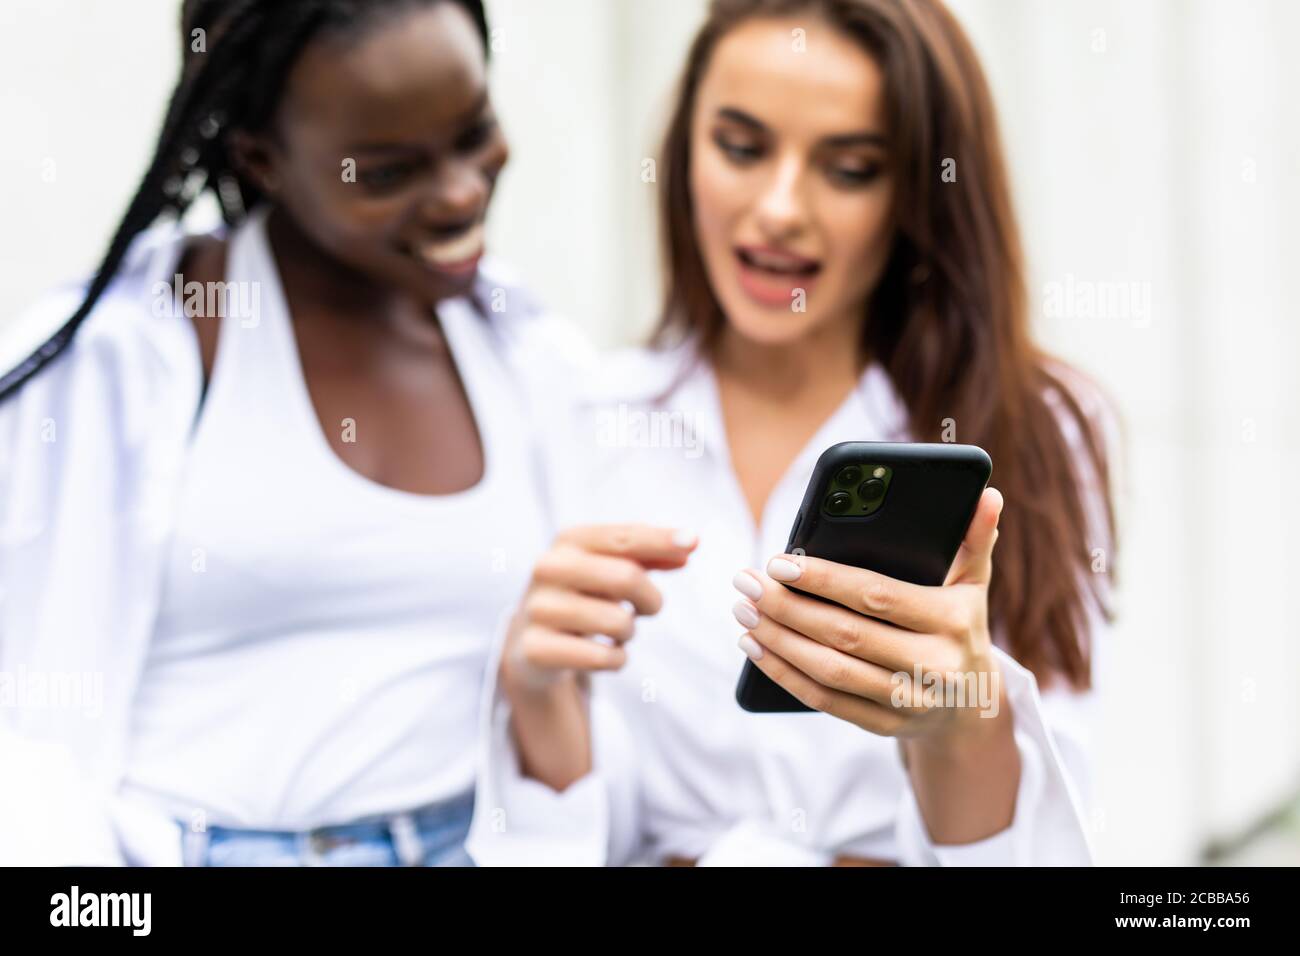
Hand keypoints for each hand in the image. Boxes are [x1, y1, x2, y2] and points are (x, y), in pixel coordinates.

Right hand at [502, 524, 696, 791]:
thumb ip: (647, 554)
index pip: (623, 536)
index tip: (695, 542)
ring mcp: (538, 609)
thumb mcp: (608, 567)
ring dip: (630, 632)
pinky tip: (604, 653)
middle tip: (649, 608)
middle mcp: (548, 568)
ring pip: (618, 622)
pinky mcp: (536, 649)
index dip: (661, 539)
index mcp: (568, 540)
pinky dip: (617, 659)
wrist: (530, 642)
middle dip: (651, 598)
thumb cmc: (583, 595)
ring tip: (616, 630)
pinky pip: (604, 658)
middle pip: (627, 577)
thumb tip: (690, 544)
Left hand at [732, 487, 1006, 745]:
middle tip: (746, 582)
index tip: (779, 562)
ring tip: (743, 612)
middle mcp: (933, 666)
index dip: (824, 579)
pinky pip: (825, 701)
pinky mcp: (885, 726)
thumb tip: (987, 495)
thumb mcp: (973, 583)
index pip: (876, 596)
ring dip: (777, 641)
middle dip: (787, 607)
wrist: (974, 703)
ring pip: (829, 671)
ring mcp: (909, 702)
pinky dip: (784, 674)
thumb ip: (975, 539)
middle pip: (844, 635)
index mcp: (952, 622)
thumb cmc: (960, 624)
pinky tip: (755, 649)